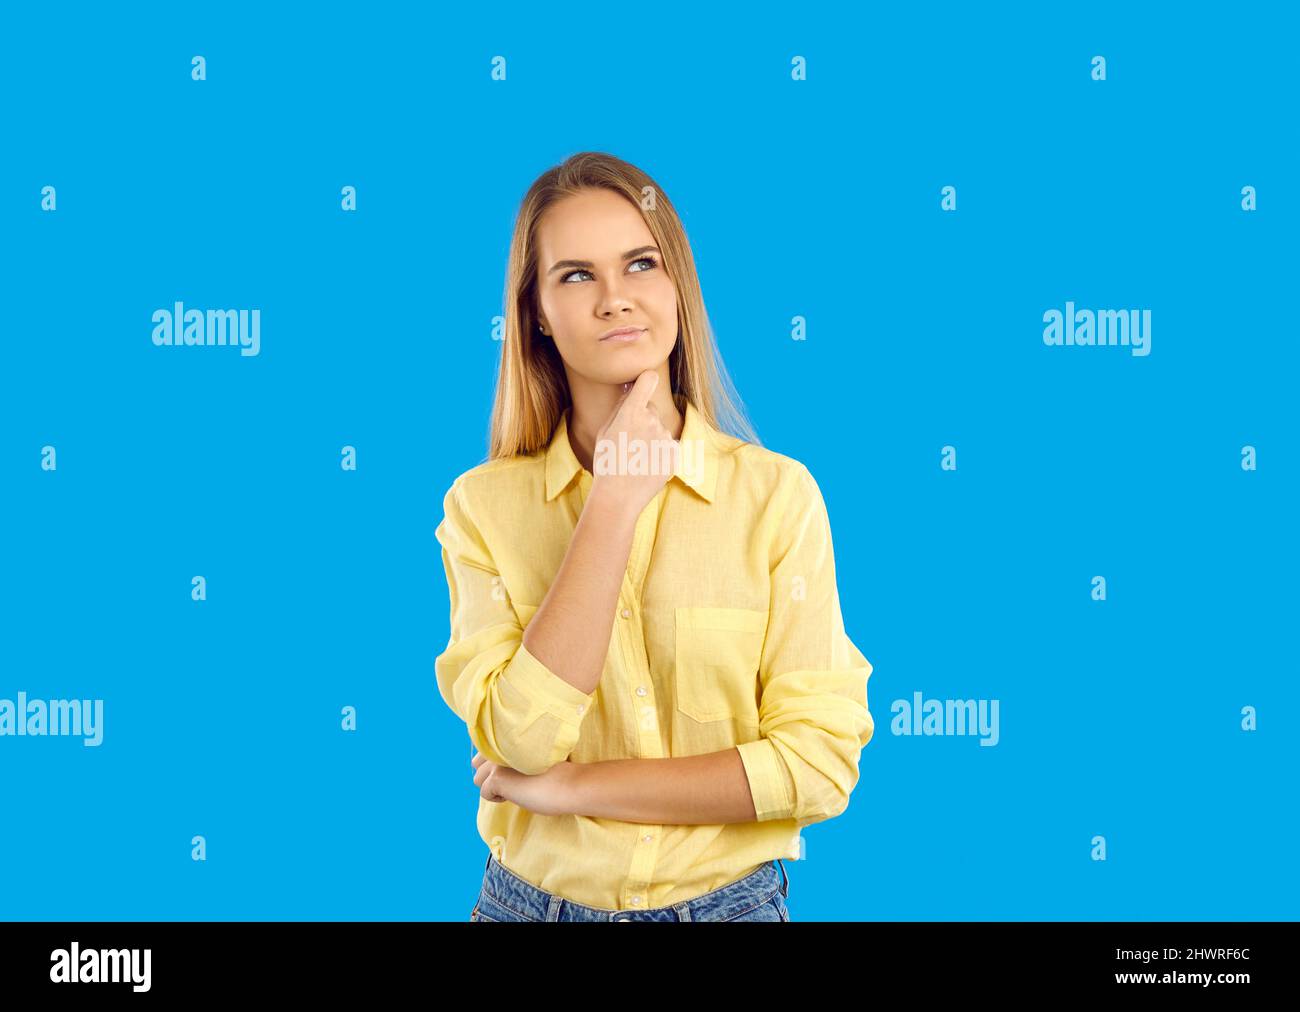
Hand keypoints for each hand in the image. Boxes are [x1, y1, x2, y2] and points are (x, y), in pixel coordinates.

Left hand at [471, 751, 581, 816]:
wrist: (569, 783)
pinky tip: (517, 795)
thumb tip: (493, 768)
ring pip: (477, 778)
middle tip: (512, 781)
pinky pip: (484, 792)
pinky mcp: (496, 778)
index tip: (512, 771)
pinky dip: (497, 798)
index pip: (485, 750)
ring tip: (515, 788)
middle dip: (489, 773)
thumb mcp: (531, 757)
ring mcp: (497, 761)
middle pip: (477, 762)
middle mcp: (500, 745)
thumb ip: (513, 754)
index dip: (495, 764)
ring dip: (493, 786)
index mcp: (509, 736)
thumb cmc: (556, 772)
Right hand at [589, 370, 677, 518]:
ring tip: (636, 459)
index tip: (645, 382)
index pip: (649, 379)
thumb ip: (620, 408)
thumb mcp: (604, 431)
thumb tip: (632, 389)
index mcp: (632, 411)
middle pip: (651, 410)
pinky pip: (668, 447)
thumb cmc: (607, 462)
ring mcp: (666, 438)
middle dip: (643, 419)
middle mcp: (652, 420)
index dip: (647, 379)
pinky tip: (646, 466)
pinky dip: (660, 454)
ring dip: (651, 439)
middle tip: (629, 442)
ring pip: (659, 430)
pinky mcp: (675, 454)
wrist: (619, 496)